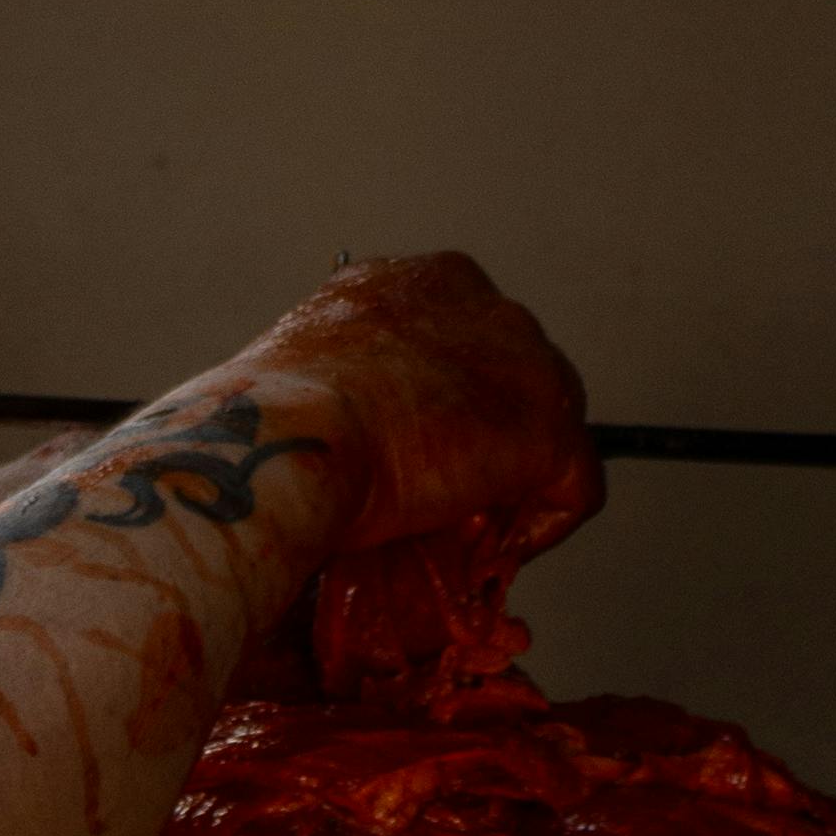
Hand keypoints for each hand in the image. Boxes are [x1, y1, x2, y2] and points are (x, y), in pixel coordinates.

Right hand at [233, 251, 596, 573]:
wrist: (281, 444)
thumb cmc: (261, 425)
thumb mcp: (298, 383)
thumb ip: (336, 394)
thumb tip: (328, 448)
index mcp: (408, 281)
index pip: (458, 341)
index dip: (446, 407)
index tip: (418, 454)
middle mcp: (475, 299)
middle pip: (513, 379)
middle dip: (486, 443)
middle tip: (446, 503)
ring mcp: (521, 359)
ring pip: (548, 430)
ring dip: (512, 486)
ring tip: (466, 533)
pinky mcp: (546, 429)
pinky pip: (574, 488)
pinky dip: (542, 528)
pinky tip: (495, 553)